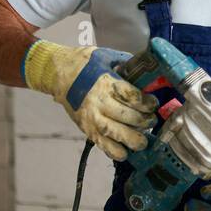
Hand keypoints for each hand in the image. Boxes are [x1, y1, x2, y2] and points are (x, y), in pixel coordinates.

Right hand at [23, 40, 158, 160]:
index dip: (145, 102)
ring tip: (142, 142)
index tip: (153, 104)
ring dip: (131, 140)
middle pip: (125, 116)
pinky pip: (100, 143)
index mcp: (105, 82)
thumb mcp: (105, 56)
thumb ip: (125, 63)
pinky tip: (124, 153)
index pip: (130, 95)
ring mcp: (90, 117)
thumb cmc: (84, 63)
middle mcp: (98, 102)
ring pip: (113, 133)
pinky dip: (113, 151)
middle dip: (143, 121)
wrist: (57, 73)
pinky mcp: (85, 127)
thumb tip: (145, 68)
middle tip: (152, 121)